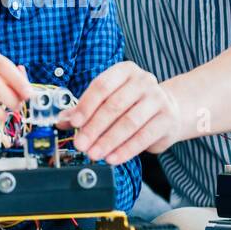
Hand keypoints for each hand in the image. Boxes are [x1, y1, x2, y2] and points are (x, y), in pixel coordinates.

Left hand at [56, 61, 181, 164]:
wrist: (169, 109)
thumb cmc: (132, 104)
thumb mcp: (108, 101)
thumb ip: (84, 110)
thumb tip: (61, 122)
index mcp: (125, 71)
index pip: (102, 86)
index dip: (86, 105)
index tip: (74, 123)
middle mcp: (143, 81)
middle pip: (114, 105)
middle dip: (94, 128)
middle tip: (81, 145)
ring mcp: (157, 99)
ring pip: (129, 122)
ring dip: (109, 141)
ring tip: (94, 154)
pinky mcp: (167, 119)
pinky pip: (143, 137)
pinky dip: (126, 150)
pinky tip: (113, 159)